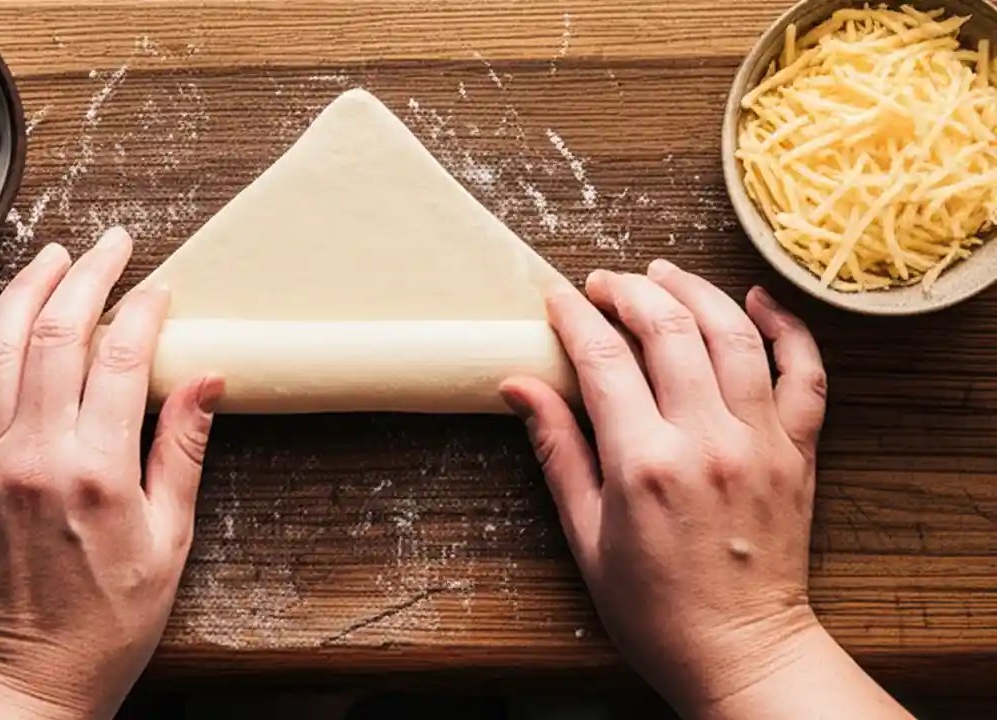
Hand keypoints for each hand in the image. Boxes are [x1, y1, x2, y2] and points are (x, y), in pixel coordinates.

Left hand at [0, 228, 223, 719]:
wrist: (35, 670)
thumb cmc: (112, 615)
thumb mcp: (171, 537)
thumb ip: (182, 449)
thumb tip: (207, 378)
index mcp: (96, 472)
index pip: (119, 359)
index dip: (143, 310)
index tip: (162, 286)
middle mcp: (33, 455)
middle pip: (56, 336)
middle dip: (86, 277)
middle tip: (111, 244)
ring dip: (23, 291)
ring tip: (50, 255)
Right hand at [503, 261, 903, 717]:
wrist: (740, 652)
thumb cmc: (654, 607)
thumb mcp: (585, 534)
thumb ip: (558, 450)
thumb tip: (519, 386)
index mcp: (645, 464)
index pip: (604, 359)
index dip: (575, 317)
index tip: (557, 298)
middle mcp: (707, 441)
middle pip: (668, 330)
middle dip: (629, 292)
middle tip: (603, 284)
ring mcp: (761, 442)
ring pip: (734, 334)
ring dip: (695, 291)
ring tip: (663, 273)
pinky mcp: (798, 452)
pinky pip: (805, 372)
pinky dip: (786, 327)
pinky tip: (756, 300)